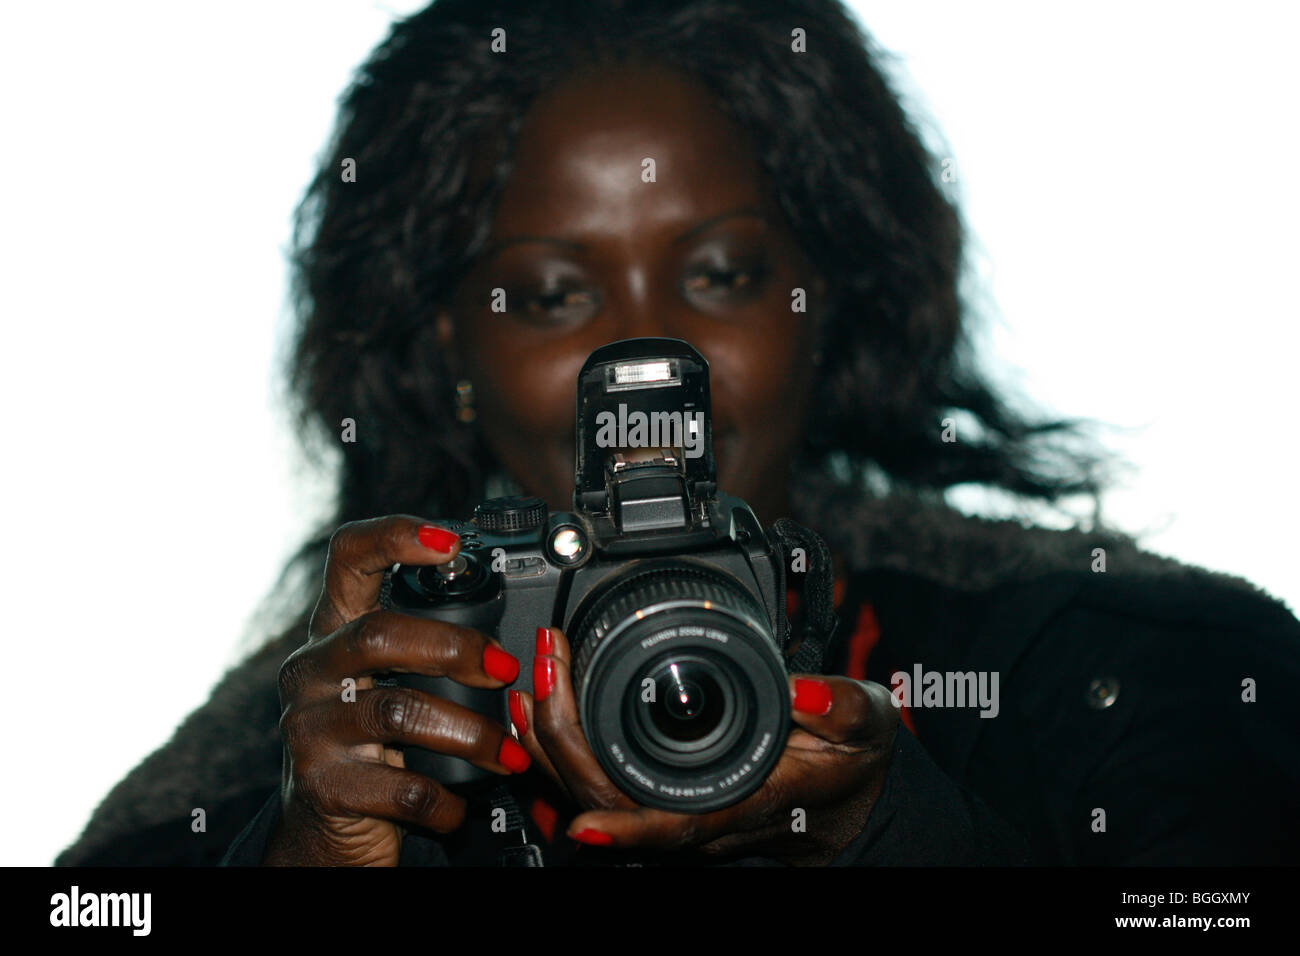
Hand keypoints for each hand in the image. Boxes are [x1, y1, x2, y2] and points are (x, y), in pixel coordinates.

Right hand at [263, 516, 529, 865]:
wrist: (324, 833)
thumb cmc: (373, 744)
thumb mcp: (389, 683)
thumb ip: (427, 646)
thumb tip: (514, 633)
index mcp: (334, 631)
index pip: (347, 559)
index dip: (394, 537)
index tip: (449, 542)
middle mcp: (312, 670)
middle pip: (379, 634)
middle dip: (455, 647)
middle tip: (505, 669)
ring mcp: (310, 729)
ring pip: (399, 712)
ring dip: (470, 732)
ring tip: (509, 753)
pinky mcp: (323, 787)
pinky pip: (402, 787)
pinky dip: (445, 798)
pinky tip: (462, 804)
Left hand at [513, 627, 898, 865]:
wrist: (841, 791)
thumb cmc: (847, 761)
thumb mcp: (865, 725)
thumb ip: (841, 707)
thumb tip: (805, 691)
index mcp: (745, 799)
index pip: (680, 825)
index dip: (630, 829)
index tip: (584, 827)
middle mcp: (700, 811)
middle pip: (613, 803)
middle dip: (566, 742)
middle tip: (548, 670)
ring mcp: (673, 802)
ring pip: (593, 793)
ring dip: (550, 744)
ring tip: (526, 686)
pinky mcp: (658, 786)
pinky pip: (596, 776)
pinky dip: (560, 743)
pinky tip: (539, 707)